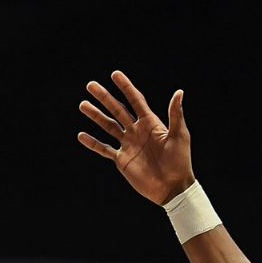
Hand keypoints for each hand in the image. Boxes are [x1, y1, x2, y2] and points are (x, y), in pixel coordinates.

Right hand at [78, 71, 194, 205]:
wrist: (172, 187)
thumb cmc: (179, 161)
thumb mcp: (180, 136)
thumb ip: (175, 115)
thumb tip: (178, 92)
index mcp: (151, 123)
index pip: (135, 100)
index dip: (125, 87)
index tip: (115, 74)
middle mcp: (137, 131)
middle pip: (118, 110)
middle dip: (104, 97)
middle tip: (90, 85)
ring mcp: (128, 145)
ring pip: (108, 126)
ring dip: (96, 116)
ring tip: (83, 105)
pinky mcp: (122, 160)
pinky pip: (104, 149)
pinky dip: (93, 143)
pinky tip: (81, 135)